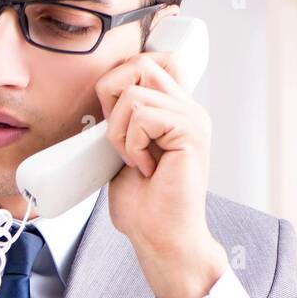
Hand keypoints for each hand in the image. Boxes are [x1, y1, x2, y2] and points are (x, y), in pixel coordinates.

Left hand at [95, 51, 226, 297]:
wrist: (160, 237)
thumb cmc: (144, 204)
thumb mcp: (122, 149)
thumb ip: (122, 117)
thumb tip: (103, 92)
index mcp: (174, 109)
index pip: (150, 60)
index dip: (120, 80)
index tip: (112, 120)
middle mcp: (188, 108)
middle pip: (140, 63)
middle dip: (112, 97)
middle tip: (118, 139)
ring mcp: (193, 117)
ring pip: (134, 93)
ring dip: (119, 131)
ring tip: (135, 160)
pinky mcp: (191, 131)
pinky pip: (143, 115)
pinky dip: (132, 143)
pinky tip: (146, 167)